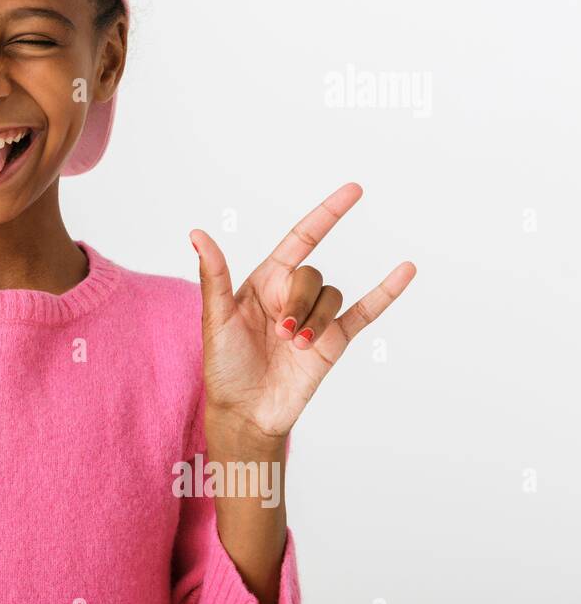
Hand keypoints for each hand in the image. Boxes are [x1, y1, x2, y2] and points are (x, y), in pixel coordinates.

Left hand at [189, 183, 415, 451]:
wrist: (246, 412)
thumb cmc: (224, 366)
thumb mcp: (216, 317)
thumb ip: (214, 275)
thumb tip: (197, 233)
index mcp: (264, 282)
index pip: (301, 239)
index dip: (327, 215)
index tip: (354, 190)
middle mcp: (291, 295)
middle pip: (312, 275)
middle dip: (299, 303)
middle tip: (282, 334)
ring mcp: (315, 318)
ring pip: (332, 296)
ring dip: (317, 319)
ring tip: (296, 346)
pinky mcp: (334, 341)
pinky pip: (365, 311)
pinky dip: (386, 292)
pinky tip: (405, 270)